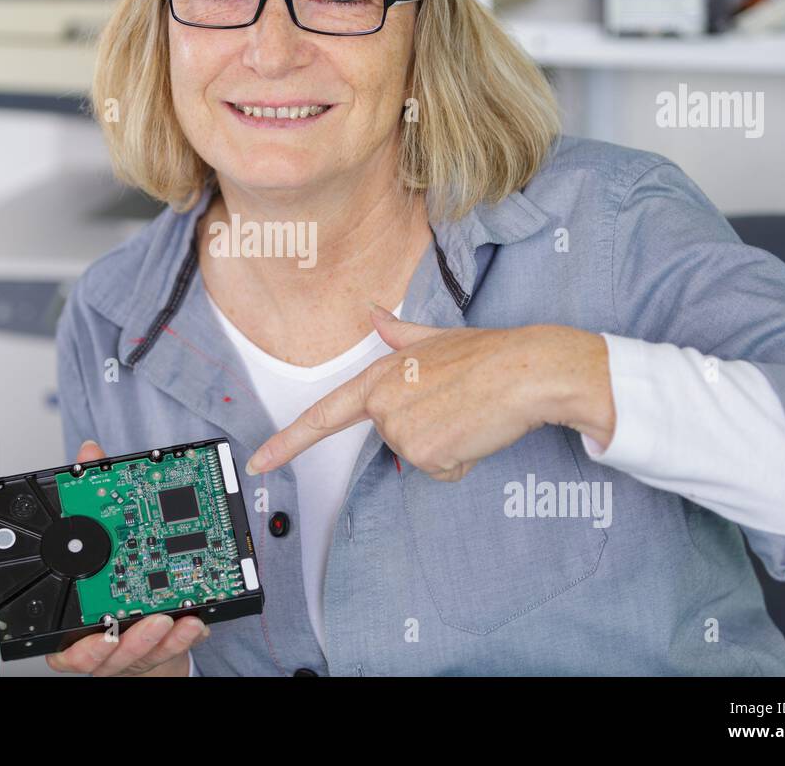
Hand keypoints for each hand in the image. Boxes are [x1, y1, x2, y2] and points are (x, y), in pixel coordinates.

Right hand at [44, 439, 209, 675]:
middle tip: (152, 621)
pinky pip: (171, 651)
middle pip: (110, 654)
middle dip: (131, 640)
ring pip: (142, 653)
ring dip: (161, 638)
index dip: (82, 648)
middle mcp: (101, 641)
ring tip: (176, 619)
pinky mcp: (158, 650)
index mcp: (76, 625)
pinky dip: (185, 638)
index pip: (69, 644)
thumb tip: (91, 453)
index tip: (96, 637)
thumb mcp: (98, 538)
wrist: (128, 622)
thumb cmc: (106, 580)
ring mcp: (131, 647)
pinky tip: (197, 622)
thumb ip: (94, 498)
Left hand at [246, 306, 614, 481]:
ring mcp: (400, 430)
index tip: (258, 463)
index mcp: (378, 377)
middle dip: (425, 431)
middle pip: (391, 440)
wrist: (526, 369)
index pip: (322, 415)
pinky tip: (475, 430)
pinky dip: (461, 459)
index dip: (286, 442)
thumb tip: (373, 312)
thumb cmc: (487, 354)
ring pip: (418, 459)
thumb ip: (398, 334)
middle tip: (454, 403)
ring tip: (467, 413)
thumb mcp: (434, 339)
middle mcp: (381, 404)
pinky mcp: (425, 452)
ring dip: (446, 445)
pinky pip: (440, 471)